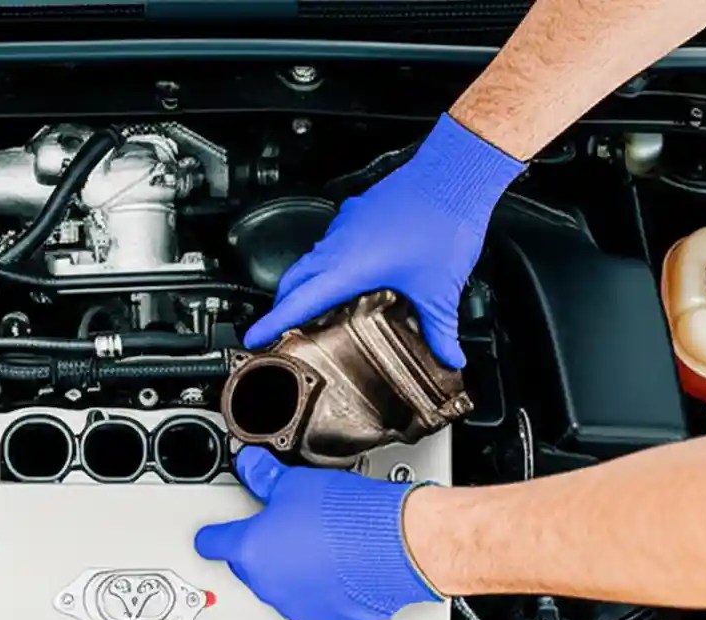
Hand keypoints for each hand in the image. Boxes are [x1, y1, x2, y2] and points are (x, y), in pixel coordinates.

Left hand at [194, 447, 440, 619]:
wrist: (394, 546)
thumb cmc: (348, 517)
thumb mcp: (297, 483)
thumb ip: (266, 477)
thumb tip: (251, 465)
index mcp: (251, 548)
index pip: (214, 543)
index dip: (212, 535)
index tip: (209, 536)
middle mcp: (267, 583)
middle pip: (249, 564)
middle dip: (261, 548)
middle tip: (285, 527)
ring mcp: (295, 606)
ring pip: (280, 586)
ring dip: (290, 570)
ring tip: (319, 544)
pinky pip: (311, 605)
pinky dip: (318, 590)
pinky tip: (336, 568)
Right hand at [243, 114, 524, 367]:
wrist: (453, 175)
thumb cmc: (442, 222)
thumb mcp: (440, 290)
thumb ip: (441, 330)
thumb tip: (450, 357)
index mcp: (348, 268)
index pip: (297, 303)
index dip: (271, 324)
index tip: (253, 337)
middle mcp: (339, 245)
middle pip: (293, 280)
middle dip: (282, 306)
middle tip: (280, 327)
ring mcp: (346, 225)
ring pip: (312, 259)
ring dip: (306, 282)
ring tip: (316, 304)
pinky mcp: (358, 212)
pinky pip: (332, 241)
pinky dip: (329, 260)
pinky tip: (351, 270)